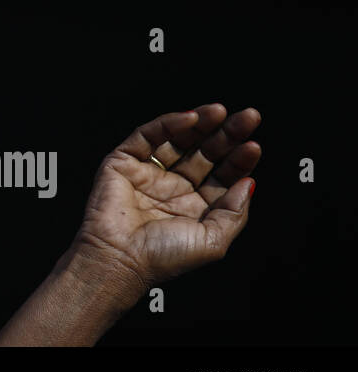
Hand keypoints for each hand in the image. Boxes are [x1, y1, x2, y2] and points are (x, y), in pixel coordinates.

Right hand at [73, 103, 260, 300]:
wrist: (119, 259)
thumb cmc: (162, 258)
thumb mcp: (213, 241)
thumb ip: (234, 212)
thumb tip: (249, 182)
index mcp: (195, 207)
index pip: (222, 174)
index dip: (239, 159)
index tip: (253, 146)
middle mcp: (173, 187)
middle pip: (205, 152)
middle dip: (227, 134)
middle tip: (247, 118)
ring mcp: (149, 172)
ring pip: (179, 138)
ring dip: (202, 123)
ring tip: (220, 112)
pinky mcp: (124, 161)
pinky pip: (148, 135)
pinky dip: (169, 123)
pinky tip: (191, 118)